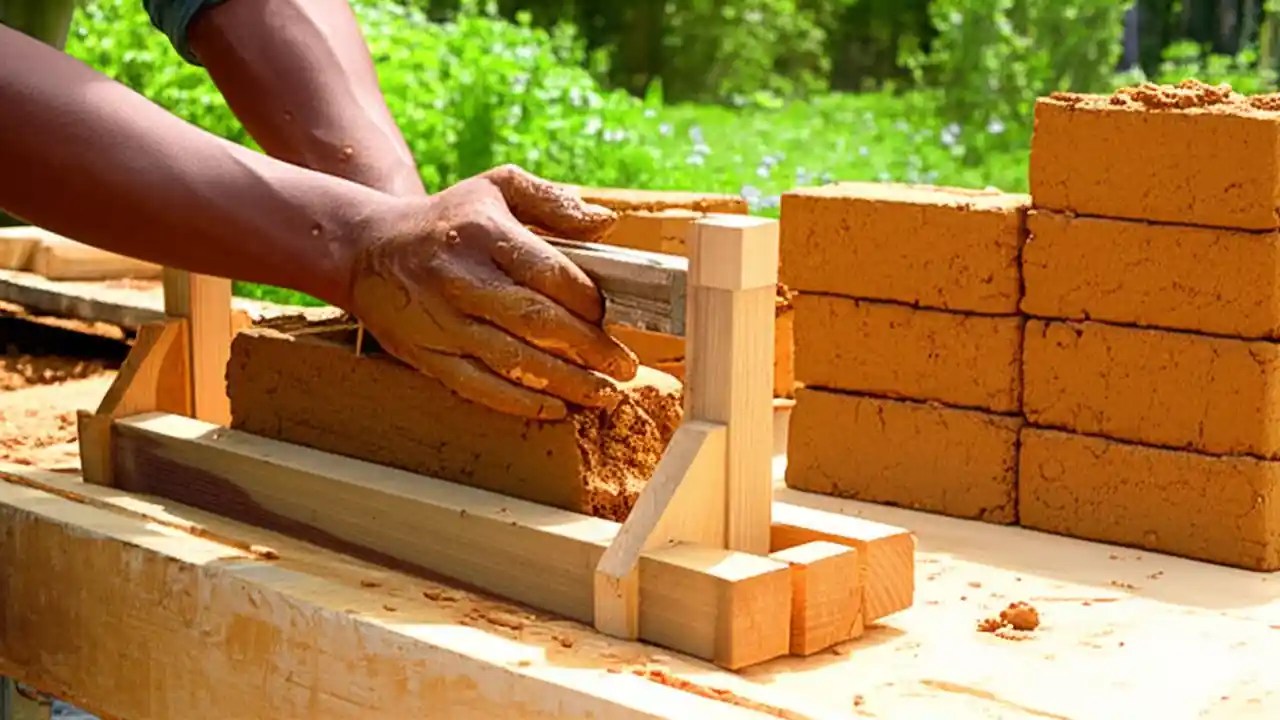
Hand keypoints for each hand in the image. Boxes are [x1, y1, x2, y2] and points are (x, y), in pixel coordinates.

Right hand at [348, 164, 638, 420]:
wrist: (367, 250)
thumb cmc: (447, 219)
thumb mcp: (496, 188)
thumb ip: (553, 202)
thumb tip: (606, 222)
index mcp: (483, 233)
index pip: (548, 273)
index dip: (587, 300)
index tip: (609, 316)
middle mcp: (462, 279)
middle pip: (537, 322)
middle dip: (589, 350)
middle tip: (625, 368)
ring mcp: (444, 322)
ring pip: (514, 361)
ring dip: (566, 383)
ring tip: (603, 395)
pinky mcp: (429, 355)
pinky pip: (480, 387)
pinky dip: (521, 403)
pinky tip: (556, 408)